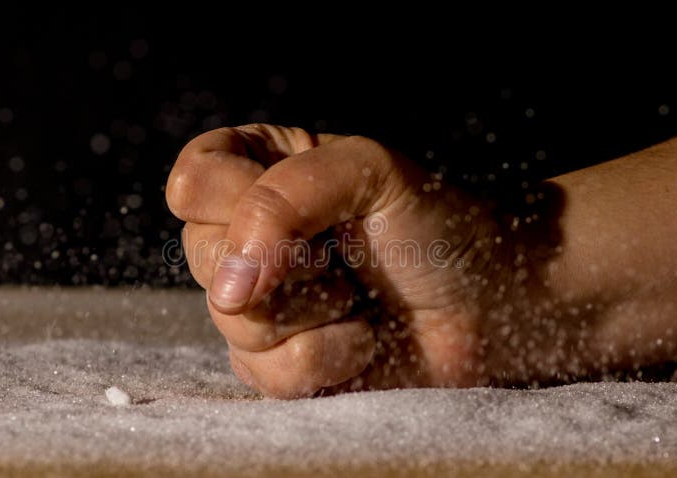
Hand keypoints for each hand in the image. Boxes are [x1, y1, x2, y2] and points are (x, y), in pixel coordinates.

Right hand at [167, 124, 511, 397]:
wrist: (485, 301)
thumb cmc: (432, 225)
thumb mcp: (368, 171)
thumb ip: (285, 198)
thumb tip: (229, 289)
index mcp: (258, 171)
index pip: (192, 181)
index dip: (239, 201)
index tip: (308, 209)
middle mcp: (247, 237)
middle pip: (203, 254)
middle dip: (292, 261)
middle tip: (342, 254)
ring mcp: (258, 304)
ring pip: (234, 320)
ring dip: (318, 309)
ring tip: (358, 294)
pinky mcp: (277, 364)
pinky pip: (268, 372)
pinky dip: (332, 355)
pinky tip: (363, 337)